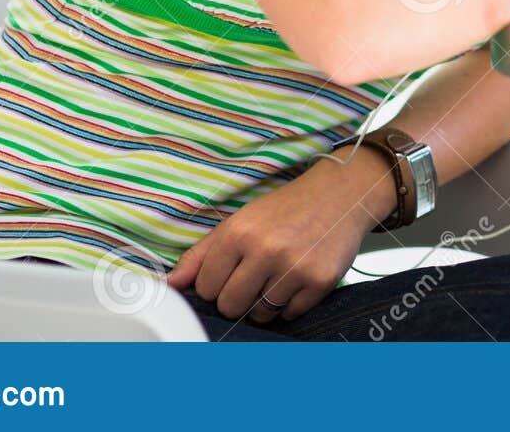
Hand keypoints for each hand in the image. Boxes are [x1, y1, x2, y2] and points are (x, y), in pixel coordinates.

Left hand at [165, 142, 395, 323]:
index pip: (206, 288)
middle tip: (253, 278)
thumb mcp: (239, 221)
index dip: (215, 286)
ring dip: (265, 303)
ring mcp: (295, 267)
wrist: (340, 194)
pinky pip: (290, 314)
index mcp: (239, 232)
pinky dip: (290, 304)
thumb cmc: (285, 209)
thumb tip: (169, 286)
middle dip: (238, 298)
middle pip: (230, 306)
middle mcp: (266, 250)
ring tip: (277, 275)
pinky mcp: (320, 281)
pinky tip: (296, 279)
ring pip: (260, 314)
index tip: (229, 274)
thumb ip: (201, 255)